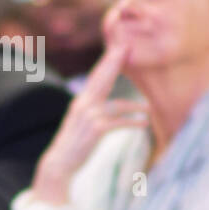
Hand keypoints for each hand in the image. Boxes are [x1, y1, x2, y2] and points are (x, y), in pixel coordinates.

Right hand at [32, 43, 147, 202]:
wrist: (59, 162)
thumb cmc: (74, 144)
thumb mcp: (81, 123)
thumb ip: (93, 111)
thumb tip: (109, 105)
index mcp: (81, 101)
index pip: (97, 77)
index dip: (108, 62)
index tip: (119, 48)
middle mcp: (83, 104)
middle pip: (103, 79)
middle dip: (115, 63)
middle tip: (126, 47)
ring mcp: (89, 116)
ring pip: (116, 104)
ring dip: (135, 106)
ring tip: (149, 108)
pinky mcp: (96, 130)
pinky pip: (119, 123)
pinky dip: (132, 122)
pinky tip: (144, 124)